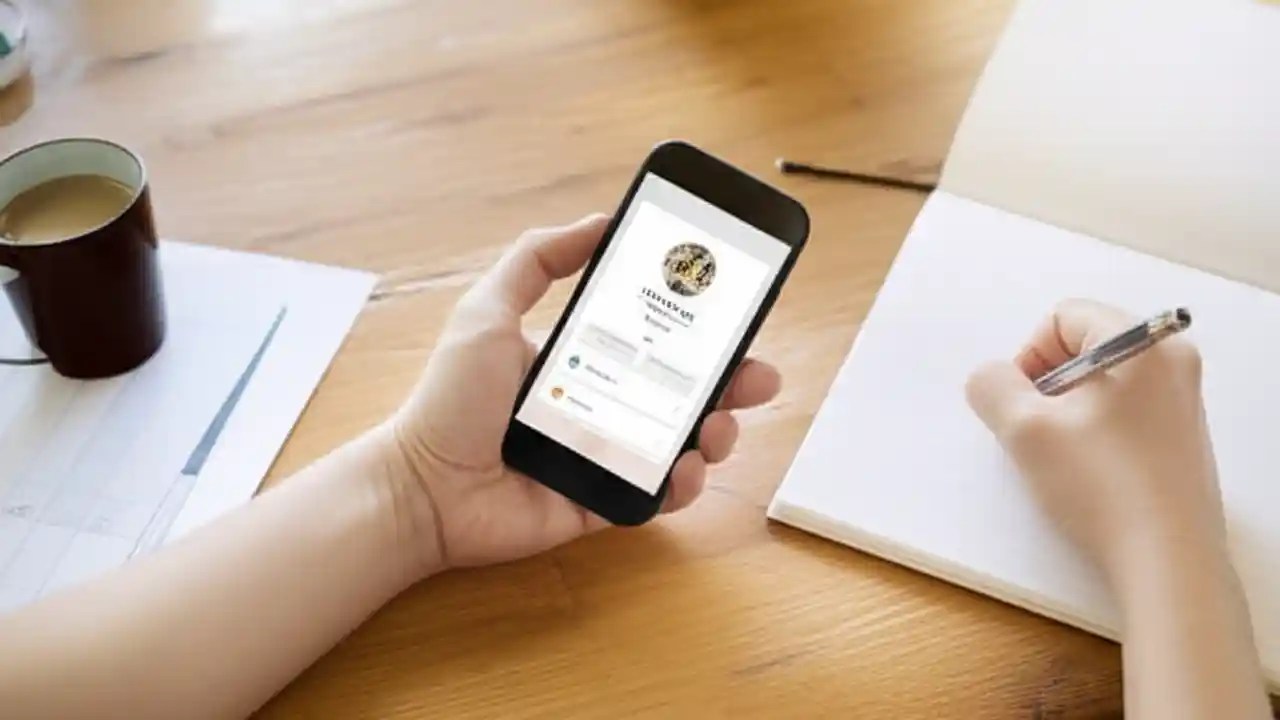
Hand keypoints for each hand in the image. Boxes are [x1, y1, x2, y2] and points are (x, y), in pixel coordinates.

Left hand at [383, 214, 781, 574]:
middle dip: (731, 382)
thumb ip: (537, 258)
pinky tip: (686, 467)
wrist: (422, 487)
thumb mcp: (488, 309)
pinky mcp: (604, 503)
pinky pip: (658, 495)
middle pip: (685, 390)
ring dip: (718, 431)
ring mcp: (607, 456)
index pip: (654, 338)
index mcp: (583, 359)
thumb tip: (602, 219)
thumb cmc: (449, 398)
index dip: (699, 328)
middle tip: (758, 376)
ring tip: (718, 426)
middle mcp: (602, 404)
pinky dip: (684, 484)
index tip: (734, 311)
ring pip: (685, 442)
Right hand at [963, 300, 1227, 584]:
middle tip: (1040, 432)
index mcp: (1145, 345)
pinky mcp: (1180, 440)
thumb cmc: (1102, 488)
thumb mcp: (1024, 430)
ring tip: (1064, 459)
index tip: (1025, 404)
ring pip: (1100, 385)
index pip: (1063, 317)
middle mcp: (1173, 363)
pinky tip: (1089, 475)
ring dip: (1067, 413)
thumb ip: (991, 387)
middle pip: (1083, 349)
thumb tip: (991, 378)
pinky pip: (1122, 415)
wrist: (1167, 561)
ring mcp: (1182, 403)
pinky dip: (1094, 434)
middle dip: (1047, 386)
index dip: (1029, 357)